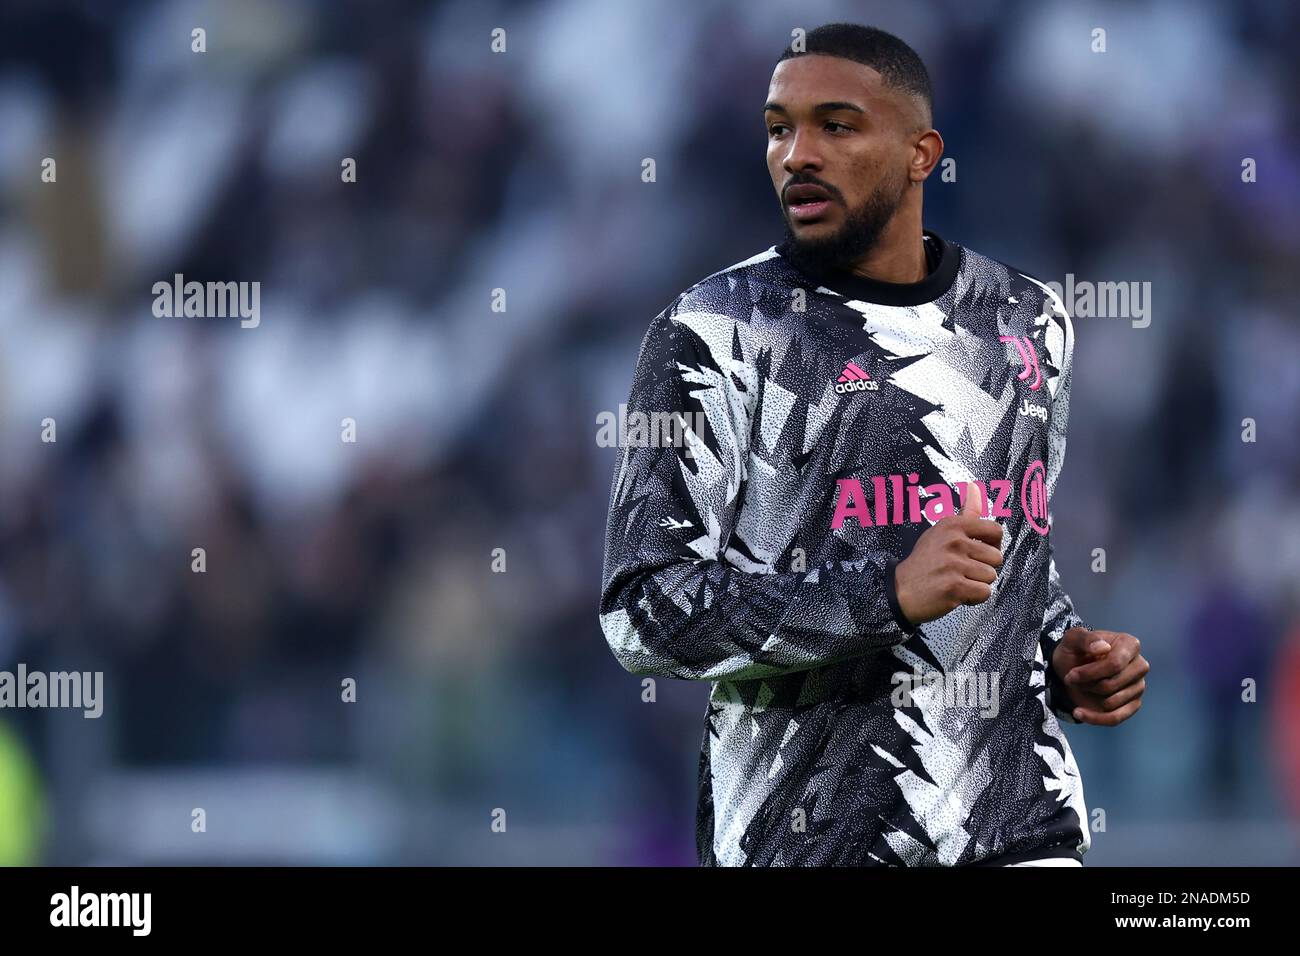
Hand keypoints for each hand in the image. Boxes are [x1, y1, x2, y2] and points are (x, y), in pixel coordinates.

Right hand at [895, 481, 1002, 625]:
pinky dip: (974, 598)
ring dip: (977, 583)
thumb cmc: (924, 562)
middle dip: (983, 568)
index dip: (992, 545)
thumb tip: (975, 486)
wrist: (900, 590)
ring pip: (991, 576)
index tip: (978, 551)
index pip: (995, 530)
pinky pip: (984, 593)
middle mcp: (954, 542)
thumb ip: (965, 512)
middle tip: (962, 570)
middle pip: (996, 557)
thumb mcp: (941, 532)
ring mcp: (954, 564)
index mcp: (953, 525)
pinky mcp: (954, 586)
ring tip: (957, 580)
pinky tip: (958, 593)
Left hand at [1052, 627, 1147, 725]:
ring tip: (1080, 686)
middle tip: (1072, 679)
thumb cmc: (1075, 652)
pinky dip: (1094, 718)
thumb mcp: (1072, 640)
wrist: (1072, 669)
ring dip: (1089, 697)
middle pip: (1112, 685)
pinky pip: (1116, 718)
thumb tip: (1103, 647)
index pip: (1115, 664)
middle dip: (1086, 685)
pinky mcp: (1133, 704)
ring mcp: (1138, 686)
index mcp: (1130, 645)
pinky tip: (1079, 712)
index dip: (1090, 673)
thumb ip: (1084, 638)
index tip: (1071, 675)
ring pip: (1111, 702)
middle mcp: (1139, 665)